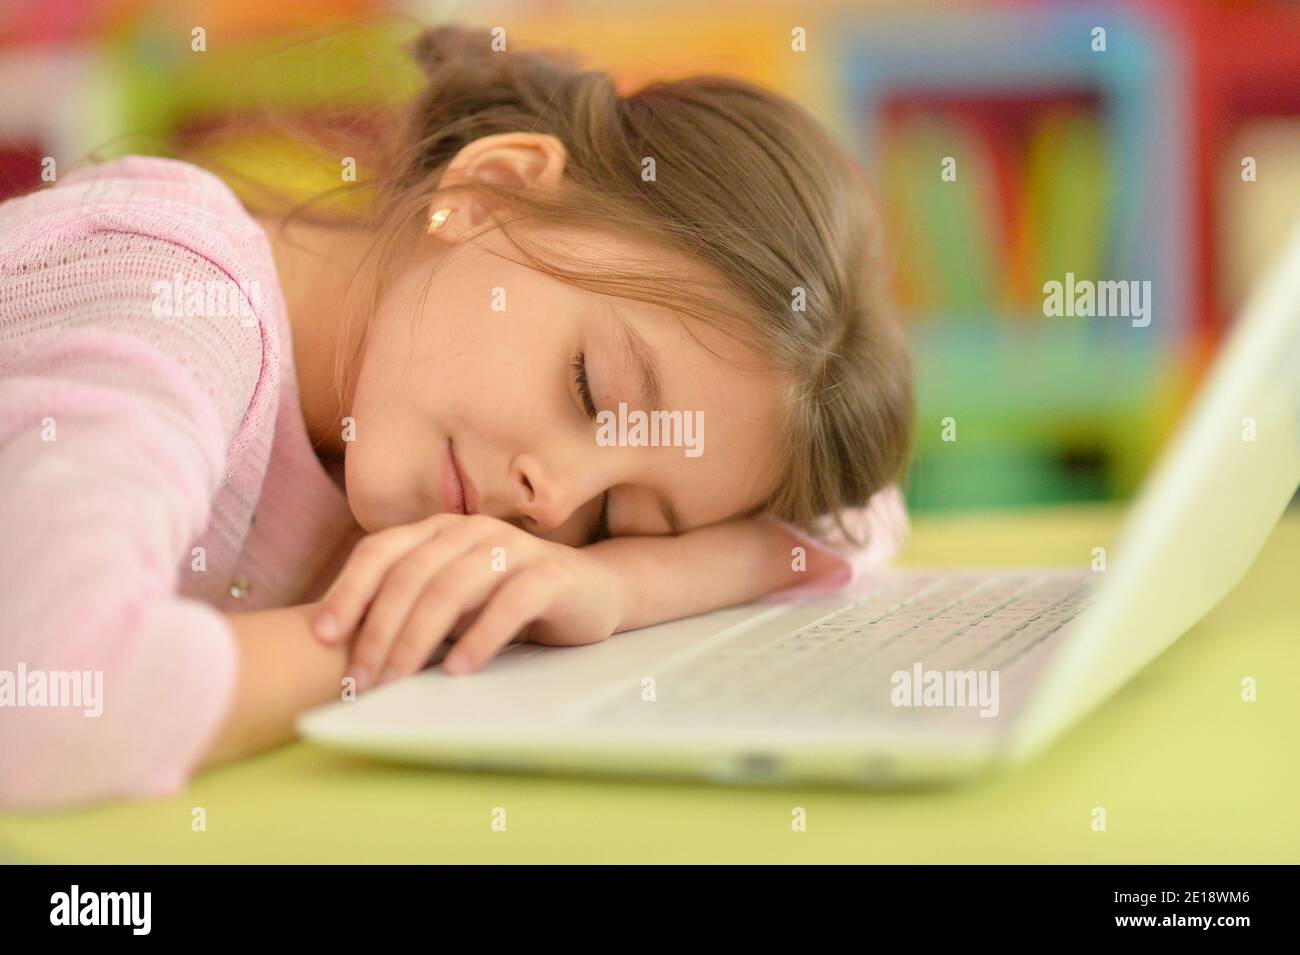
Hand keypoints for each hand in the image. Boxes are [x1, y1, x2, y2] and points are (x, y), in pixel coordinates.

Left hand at [310, 513, 627, 686]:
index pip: (380, 551)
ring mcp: (513, 548)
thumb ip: (411, 608)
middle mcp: (472, 530)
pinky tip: (459, 668)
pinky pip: (509, 603)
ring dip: (419, 638)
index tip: (323, 636)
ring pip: (453, 588)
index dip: (347, 591)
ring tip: (398, 679)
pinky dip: (480, 637)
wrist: (593, 591)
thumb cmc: (510, 599)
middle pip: (411, 575)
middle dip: (379, 631)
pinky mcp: (550, 574)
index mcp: (439, 530)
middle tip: (361, 679)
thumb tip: (345, 651)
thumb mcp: (453, 600)